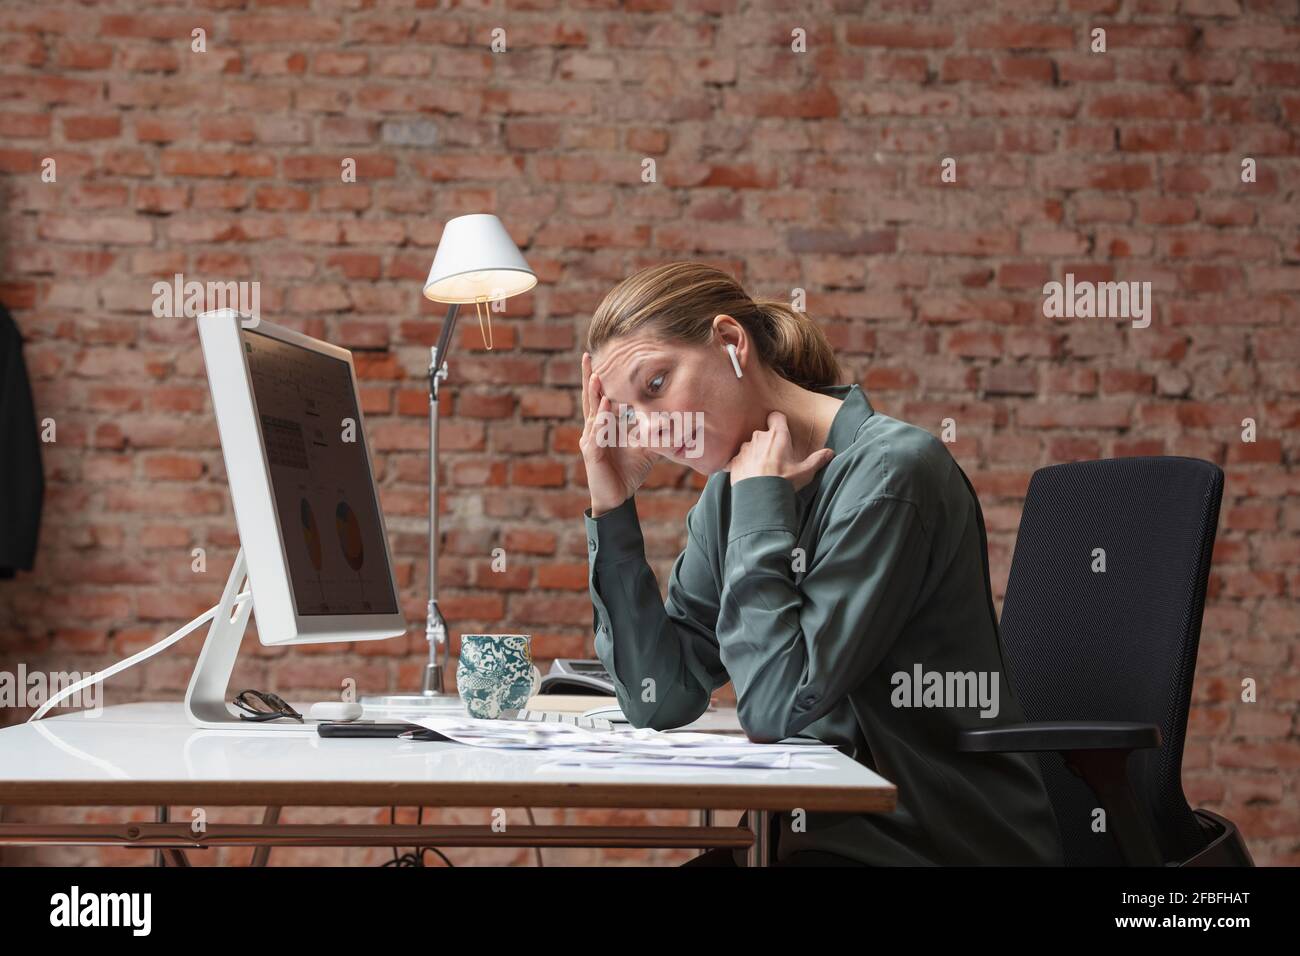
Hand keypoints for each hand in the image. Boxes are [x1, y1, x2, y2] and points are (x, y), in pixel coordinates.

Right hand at [579, 352, 658, 516]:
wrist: (618, 498)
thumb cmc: (628, 471)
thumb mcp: (646, 446)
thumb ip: (654, 430)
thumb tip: (676, 418)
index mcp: (604, 425)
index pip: (600, 397)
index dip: (598, 379)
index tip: (600, 357)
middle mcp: (594, 429)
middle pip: (590, 398)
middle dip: (590, 377)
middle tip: (588, 355)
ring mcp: (591, 440)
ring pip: (593, 413)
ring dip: (595, 394)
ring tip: (599, 376)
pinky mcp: (592, 454)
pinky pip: (597, 434)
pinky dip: (601, 420)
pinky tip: (606, 407)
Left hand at [726, 411, 833, 489]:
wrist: (759, 498)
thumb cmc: (783, 482)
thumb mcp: (805, 472)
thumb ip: (817, 460)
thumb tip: (830, 453)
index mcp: (778, 436)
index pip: (777, 417)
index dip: (779, 422)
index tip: (782, 431)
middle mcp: (759, 438)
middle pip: (763, 433)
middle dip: (768, 442)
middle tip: (776, 458)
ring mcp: (745, 449)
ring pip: (751, 446)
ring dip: (755, 454)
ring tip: (762, 470)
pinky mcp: (734, 461)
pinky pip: (739, 459)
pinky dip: (744, 465)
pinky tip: (750, 477)